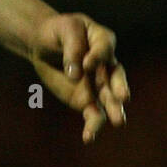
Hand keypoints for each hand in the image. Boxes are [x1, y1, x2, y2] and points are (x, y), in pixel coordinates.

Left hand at [30, 12, 129, 143]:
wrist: (43, 44)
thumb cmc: (56, 32)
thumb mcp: (63, 29)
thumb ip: (72, 48)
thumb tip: (75, 75)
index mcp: (103, 40)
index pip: (105, 47)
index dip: (97, 56)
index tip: (86, 64)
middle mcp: (107, 65)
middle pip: (116, 76)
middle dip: (119, 87)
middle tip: (122, 97)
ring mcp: (100, 84)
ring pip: (110, 99)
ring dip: (114, 110)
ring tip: (118, 121)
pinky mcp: (88, 100)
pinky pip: (94, 114)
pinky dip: (92, 126)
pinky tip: (88, 137)